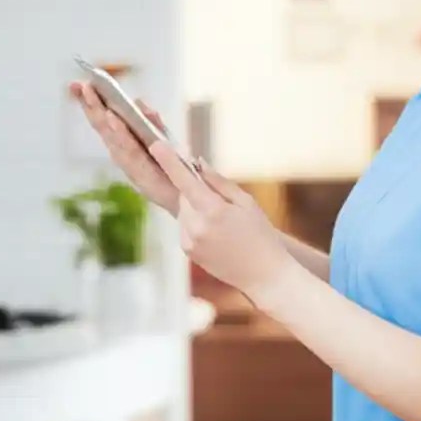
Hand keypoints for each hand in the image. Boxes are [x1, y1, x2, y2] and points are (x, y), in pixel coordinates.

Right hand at [68, 81, 180, 215]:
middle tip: (77, 84)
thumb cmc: (174, 167)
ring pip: (110, 135)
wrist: (189, 195)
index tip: (79, 83)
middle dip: (89, 104)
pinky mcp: (140, 172)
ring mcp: (128, 163)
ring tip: (91, 95)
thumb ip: (151, 120)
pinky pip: (127, 149)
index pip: (103, 119)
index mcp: (124, 143)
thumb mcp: (162, 137)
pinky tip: (112, 118)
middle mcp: (121, 152)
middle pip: (101, 125)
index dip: (91, 102)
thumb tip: (139, 101)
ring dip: (99, 114)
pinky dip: (118, 133)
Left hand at [146, 144, 296, 307]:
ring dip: (196, 207)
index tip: (156, 144)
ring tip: (223, 222)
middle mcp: (196, 226)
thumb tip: (197, 163)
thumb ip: (218, 181)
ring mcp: (189, 240)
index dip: (169, 161)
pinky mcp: (187, 250)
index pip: (185, 179)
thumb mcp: (246, 202)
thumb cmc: (260, 235)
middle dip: (195, 189)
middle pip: (185, 194)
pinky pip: (185, 225)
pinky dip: (195, 222)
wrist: (264, 276)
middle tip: (219, 198)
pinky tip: (217, 233)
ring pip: (184, 210)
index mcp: (213, 210)